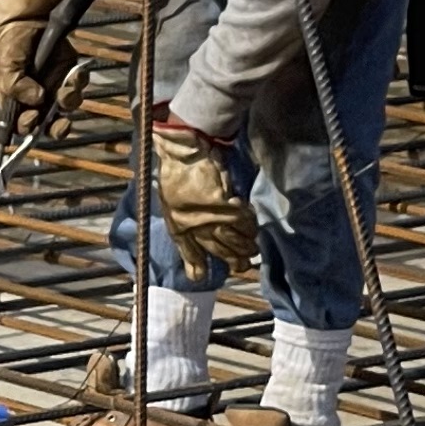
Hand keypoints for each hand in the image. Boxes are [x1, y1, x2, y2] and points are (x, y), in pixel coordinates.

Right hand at [0, 0, 66, 127]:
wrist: (28, 19)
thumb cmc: (11, 45)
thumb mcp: (6, 67)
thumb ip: (16, 86)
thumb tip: (37, 100)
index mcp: (18, 102)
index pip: (22, 127)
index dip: (28, 128)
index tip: (33, 118)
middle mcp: (38, 100)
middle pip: (49, 126)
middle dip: (57, 129)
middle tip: (61, 123)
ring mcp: (56, 87)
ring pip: (67, 107)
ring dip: (69, 101)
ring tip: (66, 89)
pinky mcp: (70, 74)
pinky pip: (79, 85)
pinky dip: (78, 81)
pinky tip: (74, 73)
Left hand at [147, 107, 258, 270]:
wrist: (183, 150)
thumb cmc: (176, 169)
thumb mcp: (172, 198)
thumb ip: (184, 215)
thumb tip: (201, 227)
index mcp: (178, 225)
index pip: (189, 252)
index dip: (196, 266)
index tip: (200, 275)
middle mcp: (193, 226)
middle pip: (219, 251)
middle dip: (233, 261)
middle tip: (243, 265)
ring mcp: (209, 218)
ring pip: (234, 240)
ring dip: (246, 245)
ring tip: (253, 247)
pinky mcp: (223, 206)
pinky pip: (242, 221)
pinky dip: (249, 223)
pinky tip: (251, 222)